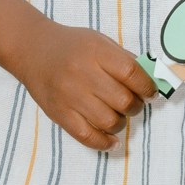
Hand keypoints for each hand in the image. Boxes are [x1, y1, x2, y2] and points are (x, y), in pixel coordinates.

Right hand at [22, 24, 154, 151]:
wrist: (33, 50)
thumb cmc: (72, 46)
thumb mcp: (100, 42)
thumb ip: (124, 60)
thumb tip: (151, 80)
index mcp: (96, 52)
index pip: (132, 73)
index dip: (147, 86)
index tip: (150, 92)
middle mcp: (83, 73)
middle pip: (123, 100)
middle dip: (136, 106)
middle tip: (133, 104)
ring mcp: (70, 96)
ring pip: (109, 121)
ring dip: (121, 123)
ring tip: (118, 116)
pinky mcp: (59, 114)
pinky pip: (87, 136)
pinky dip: (104, 143)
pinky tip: (112, 141)